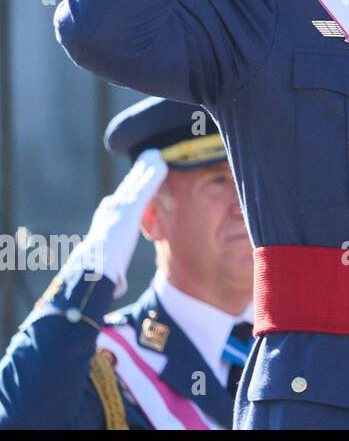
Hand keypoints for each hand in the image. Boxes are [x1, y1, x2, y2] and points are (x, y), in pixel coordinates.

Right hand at [74, 149, 169, 296]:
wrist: (94, 268)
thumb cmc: (100, 273)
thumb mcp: (110, 268)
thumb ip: (116, 272)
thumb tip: (118, 285)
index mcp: (106, 220)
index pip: (123, 200)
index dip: (133, 188)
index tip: (140, 177)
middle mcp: (112, 208)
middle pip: (130, 186)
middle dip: (140, 171)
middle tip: (151, 156)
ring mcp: (120, 207)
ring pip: (137, 182)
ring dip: (148, 167)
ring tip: (157, 154)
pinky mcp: (130, 208)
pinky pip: (146, 187)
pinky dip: (154, 175)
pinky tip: (163, 163)